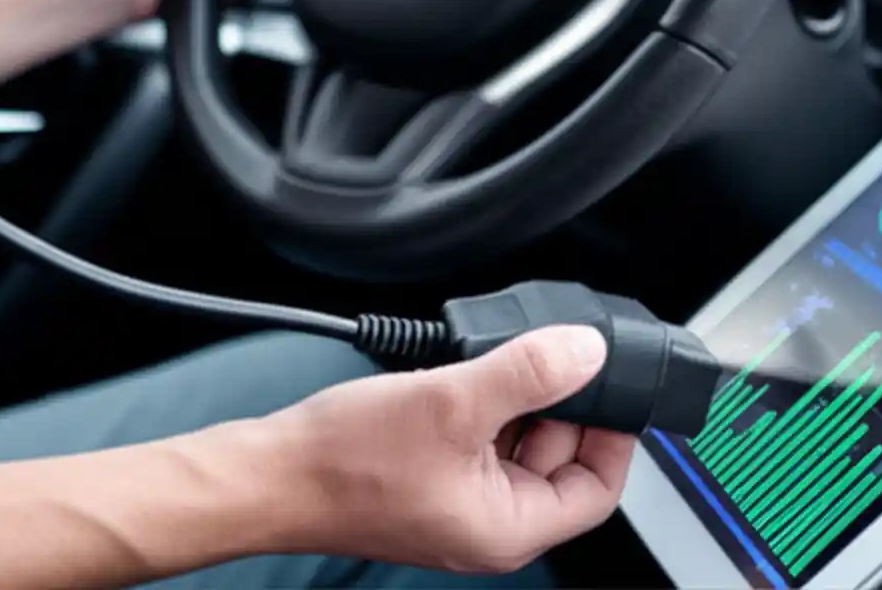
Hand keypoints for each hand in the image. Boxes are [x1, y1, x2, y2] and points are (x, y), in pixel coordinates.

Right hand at [260, 327, 636, 573]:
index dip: (614, 432)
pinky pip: (483, 439)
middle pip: (562, 459)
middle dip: (560, 404)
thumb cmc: (343, 463)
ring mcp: (461, 501)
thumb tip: (587, 351)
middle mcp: (490, 523)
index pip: (599, 487)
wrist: (267, 473)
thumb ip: (529, 373)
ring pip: (521, 444)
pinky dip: (485, 405)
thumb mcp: (454, 402)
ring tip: (495, 364)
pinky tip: (464, 376)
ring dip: (519, 399)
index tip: (613, 384)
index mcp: (509, 528)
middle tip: (551, 356)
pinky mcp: (434, 477)